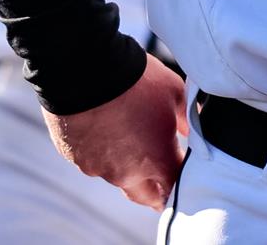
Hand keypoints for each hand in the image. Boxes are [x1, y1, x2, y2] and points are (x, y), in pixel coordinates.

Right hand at [43, 54, 188, 208]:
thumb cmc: (138, 80)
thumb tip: (191, 130)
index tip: (181, 173)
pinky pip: (92, 161)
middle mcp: (126, 174)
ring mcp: (97, 168)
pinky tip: (103, 129)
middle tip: (160, 181)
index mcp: (156, 161)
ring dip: (125, 165)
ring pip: (116, 176)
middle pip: (145, 196)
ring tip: (128, 136)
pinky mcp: (75, 158)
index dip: (180, 181)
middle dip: (155, 190)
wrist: (87, 70)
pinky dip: (100, 151)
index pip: (175, 188)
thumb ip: (187, 119)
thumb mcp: (175, 92)